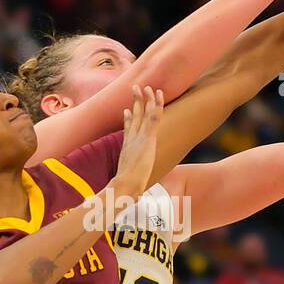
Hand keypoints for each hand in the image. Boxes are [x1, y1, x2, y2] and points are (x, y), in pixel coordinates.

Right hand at [111, 84, 163, 201]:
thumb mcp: (127, 185)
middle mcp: (131, 139)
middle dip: (135, 101)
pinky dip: (156, 104)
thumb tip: (129, 198)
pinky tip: (159, 94)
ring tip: (147, 85)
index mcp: (126, 149)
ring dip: (145, 98)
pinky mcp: (147, 138)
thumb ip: (128, 187)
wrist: (125, 186)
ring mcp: (139, 137)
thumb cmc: (125, 189)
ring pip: (142, 113)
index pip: (127, 129)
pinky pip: (153, 117)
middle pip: (133, 116)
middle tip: (135, 88)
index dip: (128, 119)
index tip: (127, 110)